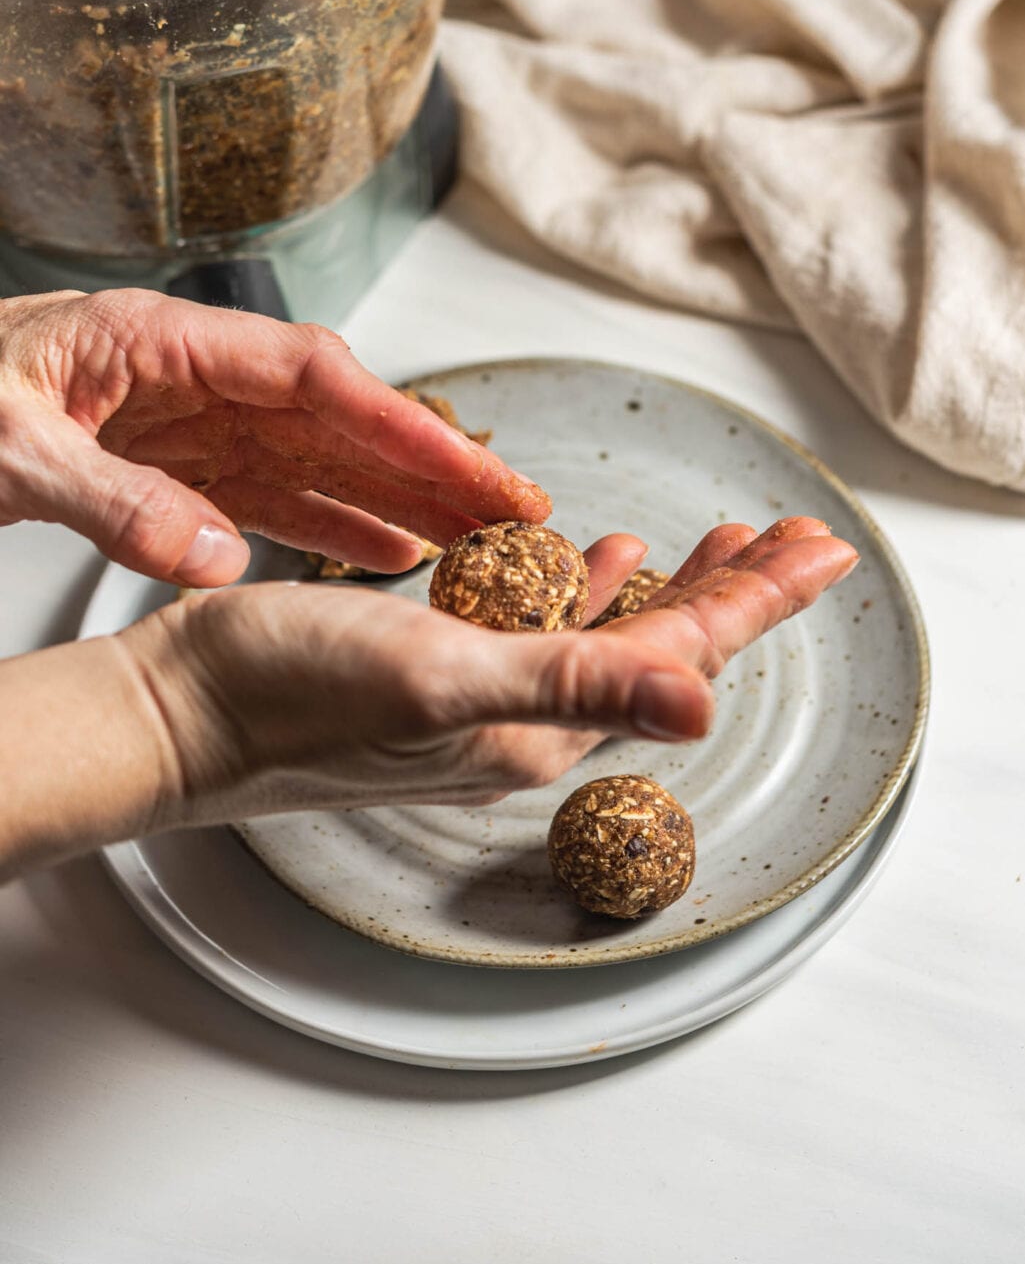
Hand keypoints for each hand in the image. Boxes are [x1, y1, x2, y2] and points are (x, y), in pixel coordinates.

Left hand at [0, 289, 548, 586]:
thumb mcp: (6, 449)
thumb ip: (115, 503)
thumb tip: (216, 559)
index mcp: (161, 342)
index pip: (312, 375)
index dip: (401, 423)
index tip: (471, 470)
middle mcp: (193, 379)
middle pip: (340, 420)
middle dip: (431, 467)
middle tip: (515, 517)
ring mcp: (188, 426)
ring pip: (319, 463)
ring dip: (398, 503)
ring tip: (475, 546)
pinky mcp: (173, 470)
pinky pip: (270, 500)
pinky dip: (330, 529)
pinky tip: (384, 554)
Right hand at [123, 517, 857, 830]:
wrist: (180, 711)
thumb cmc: (290, 696)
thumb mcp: (440, 679)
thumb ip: (573, 682)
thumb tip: (704, 705)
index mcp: (542, 722)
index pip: (683, 656)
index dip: (757, 600)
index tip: (822, 551)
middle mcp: (525, 716)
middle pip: (660, 648)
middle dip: (732, 592)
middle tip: (791, 540)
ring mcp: (481, 694)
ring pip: (605, 636)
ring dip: (666, 589)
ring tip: (716, 546)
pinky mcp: (437, 665)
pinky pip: (537, 626)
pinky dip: (581, 590)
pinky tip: (591, 558)